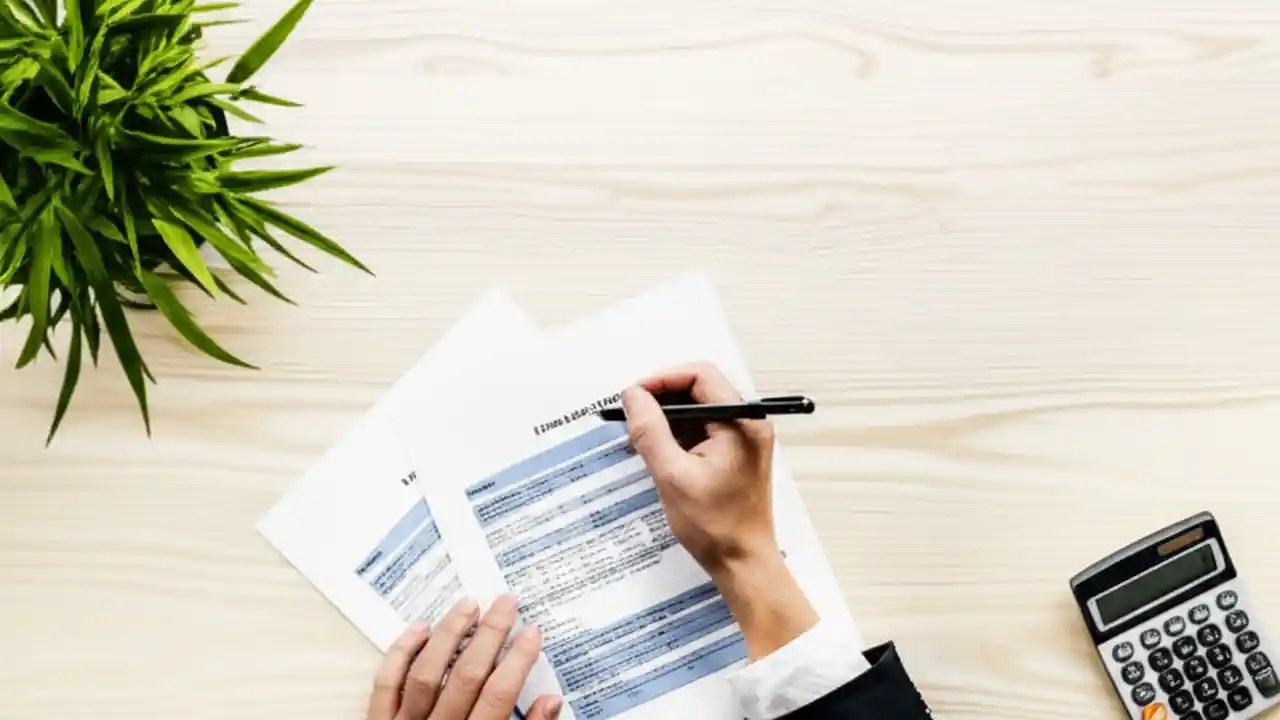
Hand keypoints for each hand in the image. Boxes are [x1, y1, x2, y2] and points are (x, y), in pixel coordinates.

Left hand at [368, 596, 561, 719]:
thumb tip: (551, 702)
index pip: (499, 696)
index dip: (518, 661)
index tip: (532, 631)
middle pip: (466, 677)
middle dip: (489, 635)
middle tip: (506, 601)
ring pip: (426, 673)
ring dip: (448, 635)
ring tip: (468, 604)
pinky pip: (386, 684)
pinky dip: (401, 652)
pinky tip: (419, 628)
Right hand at [621, 362, 777, 573]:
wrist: (742, 563)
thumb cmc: (714, 526)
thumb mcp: (672, 475)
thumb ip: (650, 431)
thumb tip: (633, 396)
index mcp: (742, 422)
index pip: (701, 376)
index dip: (663, 379)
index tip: (635, 396)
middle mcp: (748, 424)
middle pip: (700, 389)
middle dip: (663, 398)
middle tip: (633, 415)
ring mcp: (744, 439)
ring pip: (699, 410)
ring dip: (668, 418)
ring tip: (641, 437)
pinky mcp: (736, 455)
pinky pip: (703, 430)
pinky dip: (678, 435)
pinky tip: (658, 451)